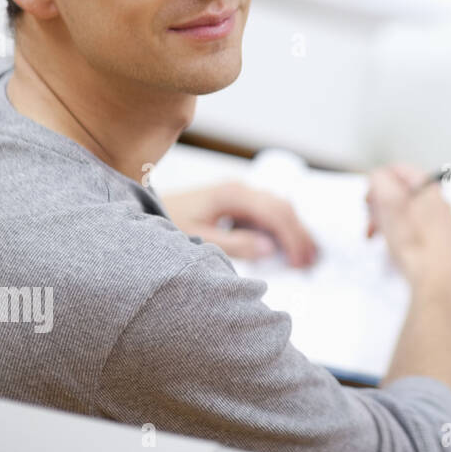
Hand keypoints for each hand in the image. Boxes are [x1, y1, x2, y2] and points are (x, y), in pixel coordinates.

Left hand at [162, 182, 317, 266]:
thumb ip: (235, 244)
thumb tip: (270, 249)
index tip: (301, 263)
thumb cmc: (165, 224)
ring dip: (293, 230)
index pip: (276, 213)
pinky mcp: (234, 201)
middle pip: (282, 207)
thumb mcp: (198, 240)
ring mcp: (238, 192)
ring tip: (305, 257)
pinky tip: (285, 246)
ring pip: (277, 208)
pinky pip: (265, 211)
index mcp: (232, 194)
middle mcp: (239, 188)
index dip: (293, 238)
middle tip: (310, 262)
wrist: (140, 210)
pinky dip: (280, 228)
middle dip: (299, 234)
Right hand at [365, 165, 450, 290]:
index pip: (403, 171)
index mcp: (430, 191)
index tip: (368, 195)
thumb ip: (381, 182)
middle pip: (404, 194)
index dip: (380, 180)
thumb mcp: (390, 205)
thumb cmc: (414, 244)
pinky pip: (416, 232)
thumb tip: (378, 175)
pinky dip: (400, 235)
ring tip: (374, 235)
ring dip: (387, 221)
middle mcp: (440, 205)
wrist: (434, 281)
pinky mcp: (440, 245)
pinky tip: (391, 247)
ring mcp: (442, 226)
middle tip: (369, 218)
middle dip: (381, 204)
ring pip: (408, 214)